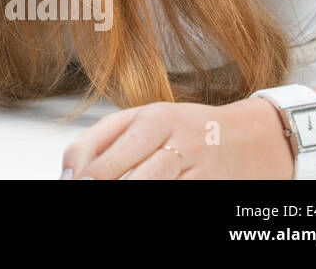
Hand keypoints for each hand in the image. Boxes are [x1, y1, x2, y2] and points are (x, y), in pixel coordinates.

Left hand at [60, 97, 294, 178]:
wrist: (246, 139)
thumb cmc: (182, 128)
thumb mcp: (139, 121)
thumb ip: (100, 141)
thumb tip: (68, 172)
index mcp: (153, 119)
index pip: (109, 153)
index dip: (86, 176)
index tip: (71, 183)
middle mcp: (177, 142)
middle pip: (133, 177)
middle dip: (105, 187)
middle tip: (85, 191)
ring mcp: (197, 168)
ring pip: (157, 188)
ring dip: (132, 193)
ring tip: (110, 194)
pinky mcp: (210, 187)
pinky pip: (180, 196)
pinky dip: (161, 197)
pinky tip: (144, 194)